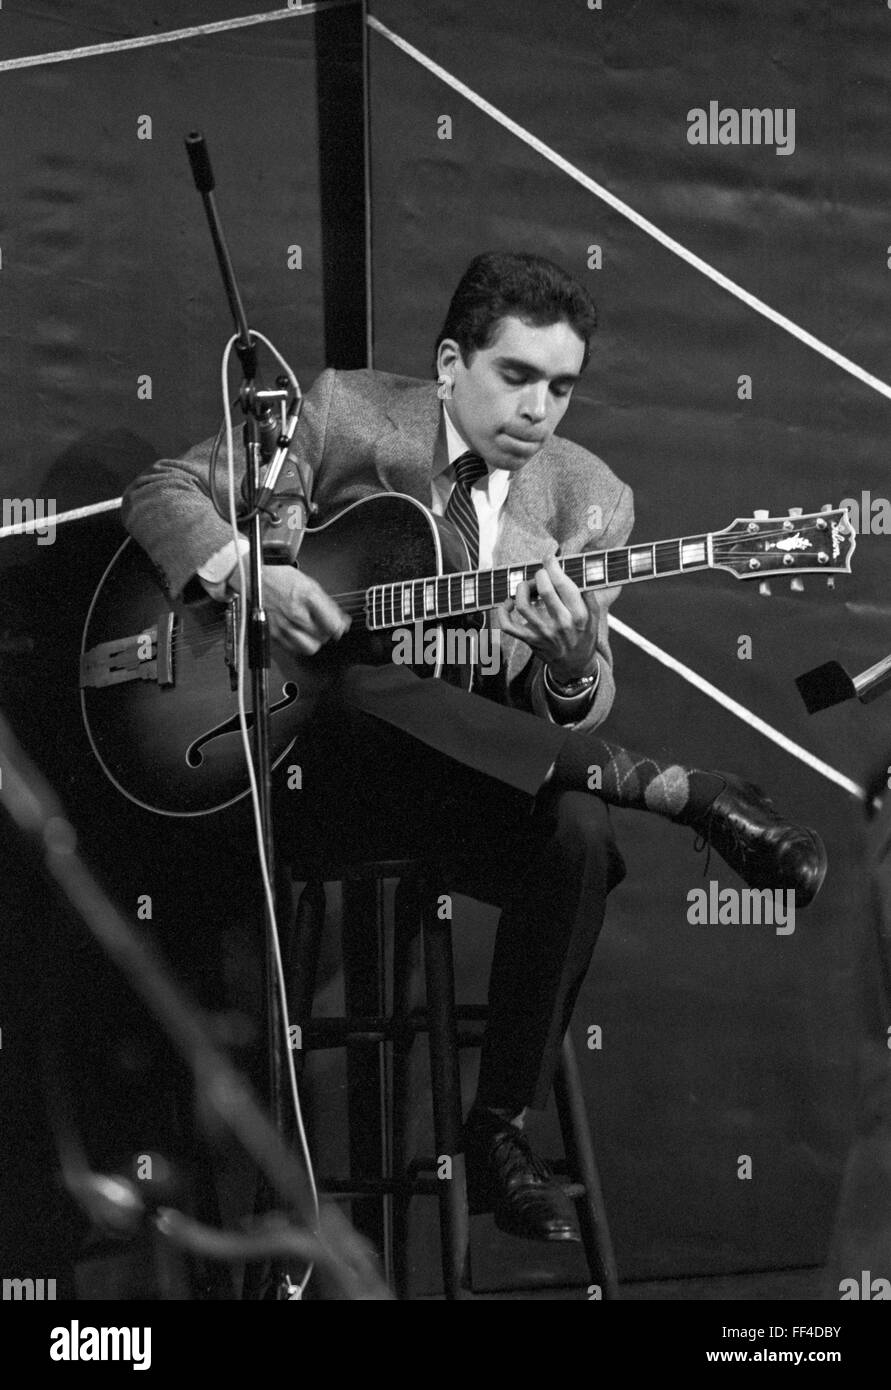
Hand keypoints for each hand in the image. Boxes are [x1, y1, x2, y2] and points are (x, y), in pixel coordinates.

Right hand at [228, 564, 350, 655]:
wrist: (253, 577)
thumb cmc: (280, 577)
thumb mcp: (310, 584)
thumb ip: (328, 605)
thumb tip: (343, 622)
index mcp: (308, 596)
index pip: (333, 624)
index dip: (339, 628)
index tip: (340, 627)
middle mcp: (296, 612)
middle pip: (323, 637)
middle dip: (326, 632)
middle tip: (323, 625)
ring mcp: (283, 625)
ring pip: (310, 647)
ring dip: (314, 641)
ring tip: (311, 631)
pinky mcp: (273, 633)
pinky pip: (294, 649)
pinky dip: (300, 644)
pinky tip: (299, 633)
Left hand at [495, 556, 597, 681]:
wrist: (574, 665)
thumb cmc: (584, 636)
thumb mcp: (594, 616)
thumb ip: (588, 594)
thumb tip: (578, 570)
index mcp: (578, 615)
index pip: (563, 584)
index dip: (553, 566)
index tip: (549, 558)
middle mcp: (560, 624)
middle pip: (544, 590)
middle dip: (539, 575)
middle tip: (541, 573)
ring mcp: (543, 633)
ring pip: (523, 604)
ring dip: (522, 588)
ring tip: (528, 586)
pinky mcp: (529, 640)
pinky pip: (508, 625)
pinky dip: (503, 611)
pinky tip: (509, 602)